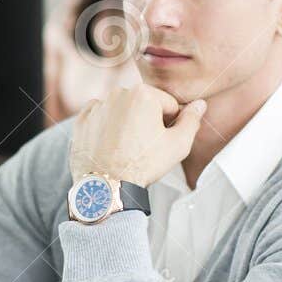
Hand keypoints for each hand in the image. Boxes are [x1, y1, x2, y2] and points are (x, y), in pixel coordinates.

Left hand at [68, 84, 205, 185]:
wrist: (106, 187)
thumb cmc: (143, 165)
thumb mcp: (178, 145)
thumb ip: (192, 121)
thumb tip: (200, 104)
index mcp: (143, 93)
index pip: (167, 105)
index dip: (170, 124)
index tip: (162, 141)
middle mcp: (117, 93)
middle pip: (143, 105)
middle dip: (147, 121)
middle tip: (145, 147)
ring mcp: (97, 106)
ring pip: (121, 111)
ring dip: (126, 123)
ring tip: (127, 149)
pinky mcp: (82, 120)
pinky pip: (99, 118)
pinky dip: (105, 128)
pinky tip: (111, 146)